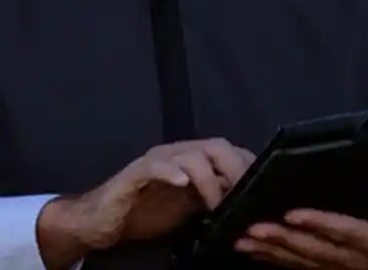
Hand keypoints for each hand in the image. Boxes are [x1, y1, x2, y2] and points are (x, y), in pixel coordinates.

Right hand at [36, 138, 255, 268]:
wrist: (103, 221)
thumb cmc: (147, 213)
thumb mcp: (190, 208)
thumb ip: (215, 198)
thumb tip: (247, 202)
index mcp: (194, 160)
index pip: (229, 152)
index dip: (248, 164)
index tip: (264, 185)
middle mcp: (178, 153)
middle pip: (215, 146)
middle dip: (234, 168)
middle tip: (243, 194)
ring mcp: (157, 161)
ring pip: (190, 155)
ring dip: (208, 178)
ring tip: (215, 202)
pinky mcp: (135, 173)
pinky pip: (155, 166)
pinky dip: (171, 172)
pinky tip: (182, 183)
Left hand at [233, 156, 367, 268]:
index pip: (345, 231)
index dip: (319, 224)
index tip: (294, 214)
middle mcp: (356, 261)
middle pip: (315, 250)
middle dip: (283, 240)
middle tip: (254, 228)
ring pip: (302, 263)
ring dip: (272, 252)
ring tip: (244, 240)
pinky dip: (276, 261)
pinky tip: (254, 252)